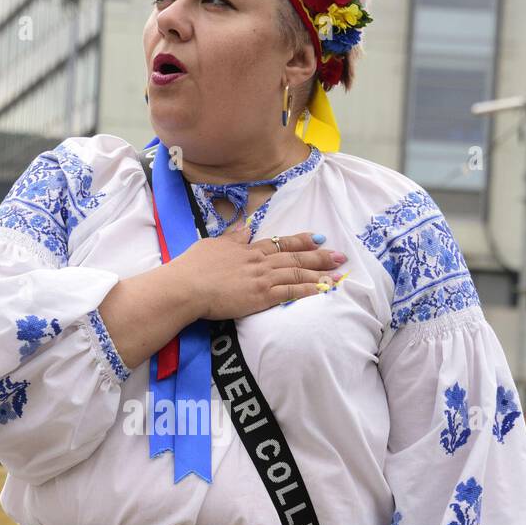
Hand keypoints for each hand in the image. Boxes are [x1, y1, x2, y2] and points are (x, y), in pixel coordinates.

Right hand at [177, 223, 348, 321]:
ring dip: (319, 272)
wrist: (186, 286)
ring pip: (296, 272)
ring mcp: (262, 278)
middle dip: (319, 256)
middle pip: (295, 256)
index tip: (317, 238)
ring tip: (337, 273)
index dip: (300, 240)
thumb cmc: (193, 267)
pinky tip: (322, 290)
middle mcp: (259, 261)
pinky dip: (308, 290)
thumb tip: (246, 227)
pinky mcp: (261, 297)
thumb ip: (233, 238)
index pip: (279, 242)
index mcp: (247, 249)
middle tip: (340, 256)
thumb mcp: (213, 245)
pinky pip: (290, 292)